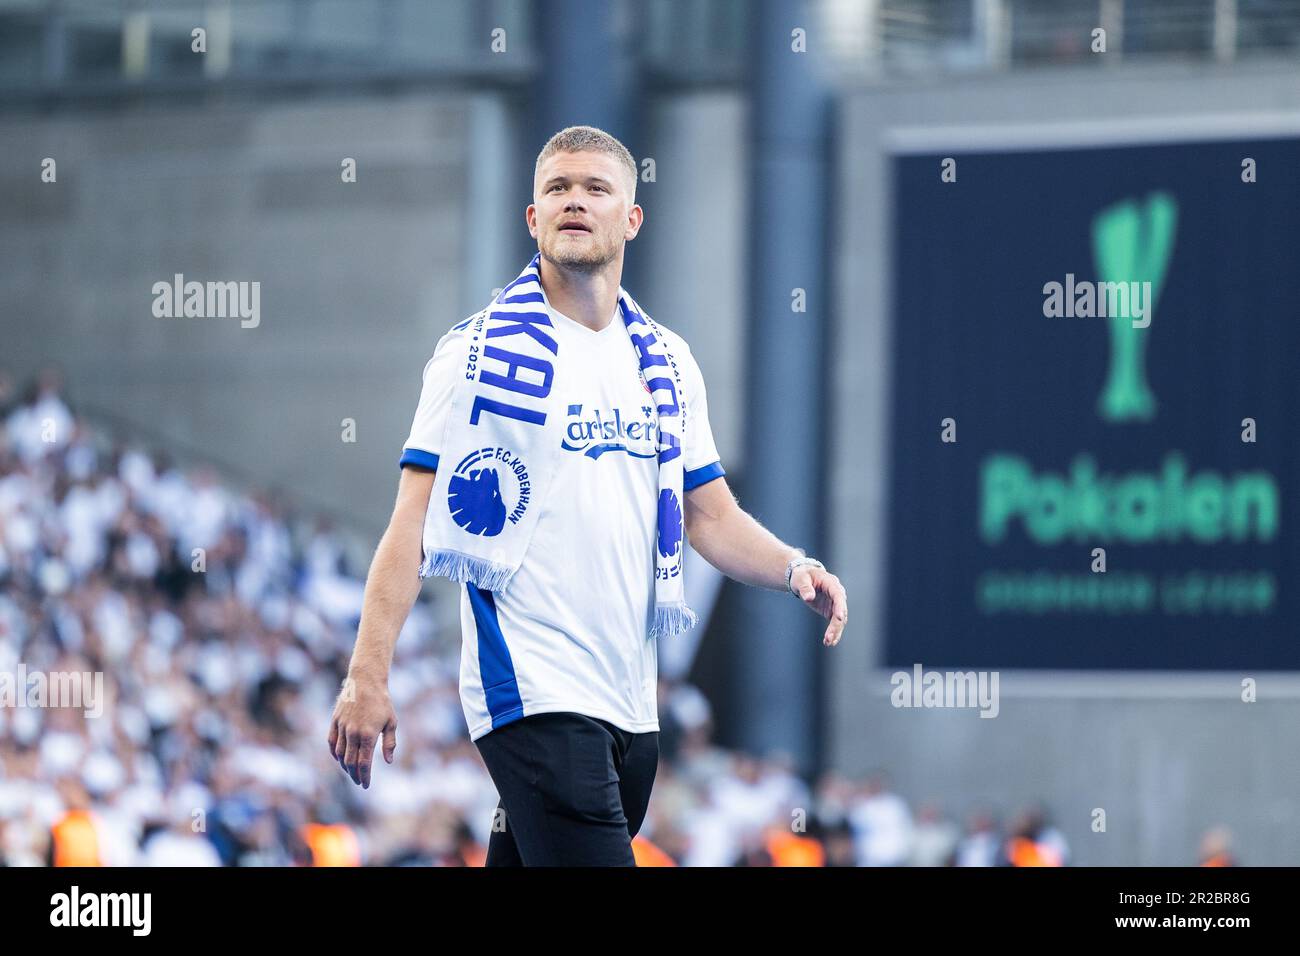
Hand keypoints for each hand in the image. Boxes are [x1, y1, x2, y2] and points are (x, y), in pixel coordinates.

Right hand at [328, 673, 397, 788]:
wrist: (365, 682)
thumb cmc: (382, 702)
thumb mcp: (392, 722)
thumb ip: (389, 743)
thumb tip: (388, 761)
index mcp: (368, 735)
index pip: (364, 763)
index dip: (364, 777)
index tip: (365, 785)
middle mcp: (353, 733)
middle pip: (350, 762)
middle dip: (355, 775)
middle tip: (359, 781)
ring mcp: (342, 727)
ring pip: (339, 754)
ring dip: (344, 766)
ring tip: (351, 771)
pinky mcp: (334, 721)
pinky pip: (331, 742)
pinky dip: (334, 753)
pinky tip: (339, 759)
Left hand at [791, 566, 847, 646]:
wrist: (803, 578)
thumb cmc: (802, 576)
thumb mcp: (800, 579)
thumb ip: (805, 587)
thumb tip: (809, 597)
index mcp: (831, 583)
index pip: (838, 595)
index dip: (840, 606)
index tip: (840, 617)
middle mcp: (837, 594)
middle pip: (840, 610)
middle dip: (836, 624)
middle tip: (829, 637)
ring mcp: (835, 603)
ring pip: (839, 619)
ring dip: (835, 631)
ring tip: (828, 642)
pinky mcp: (831, 611)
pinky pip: (835, 623)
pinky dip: (833, 632)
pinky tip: (830, 642)